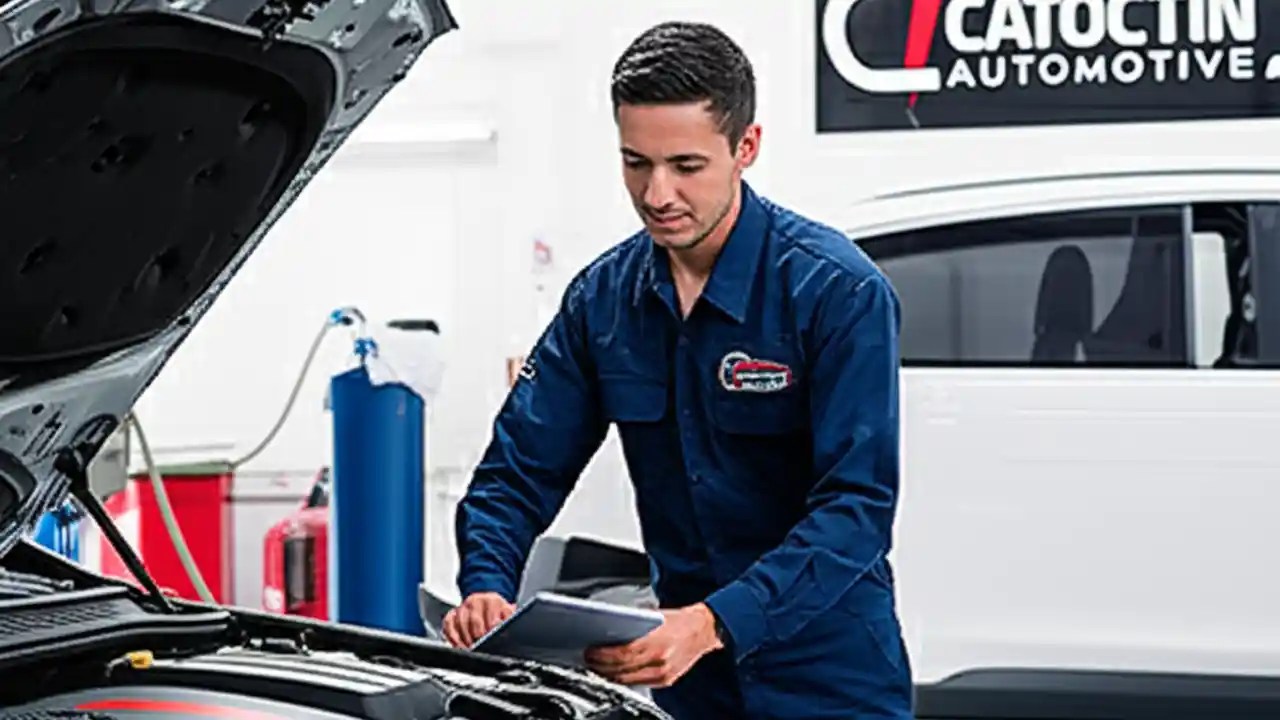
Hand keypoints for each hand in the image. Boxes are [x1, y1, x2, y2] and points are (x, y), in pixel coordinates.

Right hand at [442, 592, 514, 648]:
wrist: (484, 602)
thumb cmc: (496, 610)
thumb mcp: (507, 611)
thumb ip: (509, 617)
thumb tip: (508, 625)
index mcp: (491, 600)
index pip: (491, 613)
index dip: (492, 626)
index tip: (492, 636)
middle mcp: (475, 602)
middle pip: (474, 620)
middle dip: (478, 636)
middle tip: (482, 646)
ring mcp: (462, 608)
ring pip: (460, 623)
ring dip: (465, 639)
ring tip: (471, 649)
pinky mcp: (451, 615)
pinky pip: (448, 625)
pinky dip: (452, 637)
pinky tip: (458, 645)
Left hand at [584, 603, 723, 687]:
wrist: (703, 630)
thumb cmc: (680, 620)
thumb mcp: (655, 615)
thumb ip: (634, 623)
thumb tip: (609, 626)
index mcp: (657, 641)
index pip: (623, 653)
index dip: (603, 655)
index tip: (590, 651)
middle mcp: (660, 660)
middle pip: (622, 669)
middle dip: (601, 666)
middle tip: (588, 659)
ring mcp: (663, 673)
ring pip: (628, 679)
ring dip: (609, 674)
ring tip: (597, 666)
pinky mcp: (666, 680)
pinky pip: (639, 682)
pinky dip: (624, 678)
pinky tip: (615, 672)